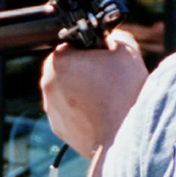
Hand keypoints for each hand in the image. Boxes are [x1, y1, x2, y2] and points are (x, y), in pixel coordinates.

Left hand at [41, 25, 149, 157]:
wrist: (121, 139)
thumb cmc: (123, 95)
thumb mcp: (127, 52)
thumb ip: (116, 37)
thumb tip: (111, 38)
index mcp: (60, 59)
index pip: (74, 45)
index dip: (93, 50)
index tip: (105, 60)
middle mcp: (48, 82)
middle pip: (70, 68)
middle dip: (87, 71)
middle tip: (109, 80)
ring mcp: (50, 107)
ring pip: (69, 90)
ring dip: (85, 91)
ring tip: (107, 99)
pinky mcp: (58, 127)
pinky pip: (70, 112)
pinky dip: (83, 112)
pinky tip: (102, 114)